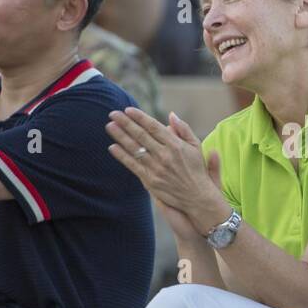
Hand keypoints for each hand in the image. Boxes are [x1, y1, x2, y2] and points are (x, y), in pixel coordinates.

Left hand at [106, 107, 226, 237]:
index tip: (128, 110)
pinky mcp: (150, 181)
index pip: (153, 127)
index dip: (139, 117)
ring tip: (110, 126)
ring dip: (120, 136)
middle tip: (113, 113)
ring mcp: (156, 168)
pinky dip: (122, 156)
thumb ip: (183, 129)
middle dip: (125, 123)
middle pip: (141, 135)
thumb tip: (171, 115)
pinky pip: (133, 165)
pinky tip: (113, 147)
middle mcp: (165, 155)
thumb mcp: (196, 146)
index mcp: (176, 145)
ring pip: (134, 149)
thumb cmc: (197, 170)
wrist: (197, 197)